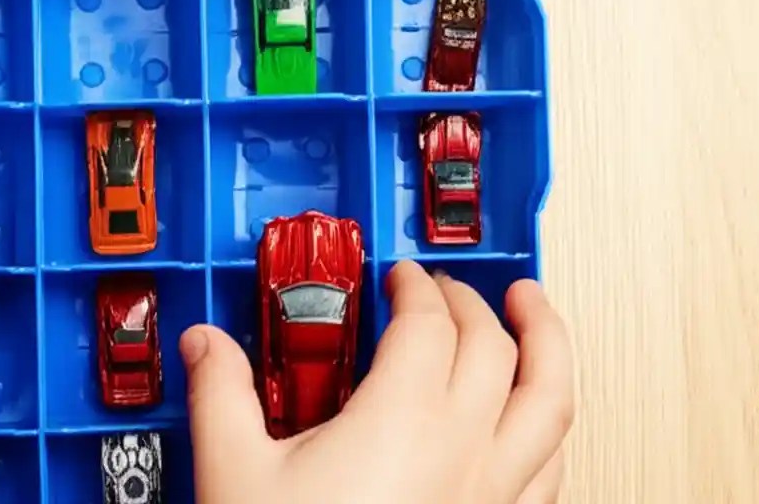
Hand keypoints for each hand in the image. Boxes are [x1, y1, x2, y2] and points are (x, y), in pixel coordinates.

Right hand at [184, 260, 573, 503]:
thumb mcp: (235, 469)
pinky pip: (551, 466)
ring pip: (551, 402)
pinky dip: (547, 426)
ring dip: (549, 348)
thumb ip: (222, 394)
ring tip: (539, 319)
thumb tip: (207, 345)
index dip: (416, 286)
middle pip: (496, 346)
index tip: (399, 277)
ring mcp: (493, 494)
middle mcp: (462, 451)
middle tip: (451, 286)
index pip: (429, 322)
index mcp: (402, 420)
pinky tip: (533, 421)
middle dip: (473, 302)